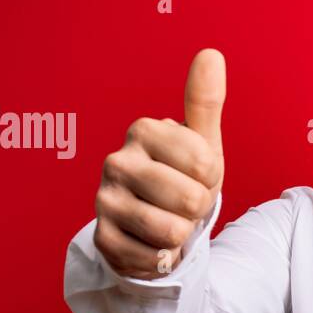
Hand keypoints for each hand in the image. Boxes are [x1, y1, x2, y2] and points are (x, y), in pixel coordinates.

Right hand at [93, 49, 225, 278]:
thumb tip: (211, 54)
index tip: (196, 177)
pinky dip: (163, 256)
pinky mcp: (102, 239)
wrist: (157, 227)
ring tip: (169, 221)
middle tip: (183, 204)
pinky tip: (151, 242)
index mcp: (144, 131)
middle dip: (198, 210)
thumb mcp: (202, 144)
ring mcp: (105, 200)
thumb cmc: (183, 180)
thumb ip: (205, 102)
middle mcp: (117, 161)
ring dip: (181, 235)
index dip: (211, 180)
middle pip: (191, 200)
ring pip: (171, 231)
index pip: (207, 165)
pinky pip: (153, 257)